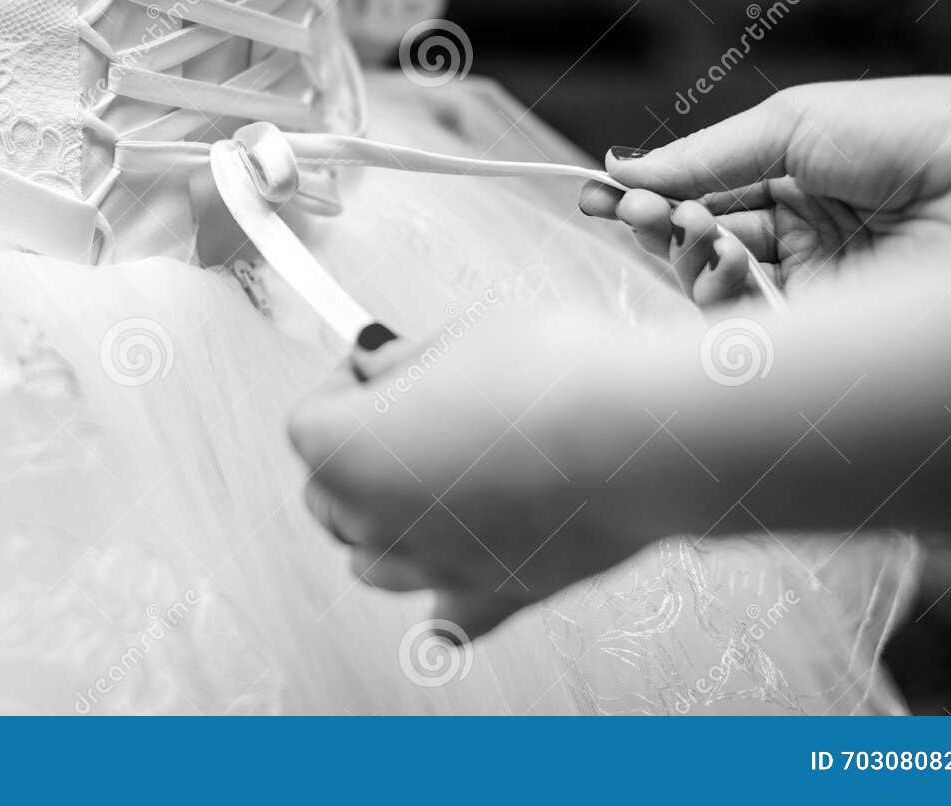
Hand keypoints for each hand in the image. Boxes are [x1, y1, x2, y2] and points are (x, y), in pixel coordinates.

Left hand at [287, 305, 673, 639]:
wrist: (642, 436)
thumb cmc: (551, 373)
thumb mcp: (463, 333)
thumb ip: (406, 360)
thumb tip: (380, 365)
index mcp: (346, 452)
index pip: (309, 421)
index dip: (344, 384)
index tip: (381, 362)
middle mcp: (376, 523)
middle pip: (328, 499)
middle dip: (356, 454)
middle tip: (408, 410)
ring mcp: (435, 570)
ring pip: (373, 563)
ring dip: (386, 522)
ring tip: (432, 478)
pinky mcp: (498, 597)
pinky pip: (448, 617)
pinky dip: (444, 598)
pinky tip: (454, 576)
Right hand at [579, 74, 950, 304]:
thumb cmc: (915, 132)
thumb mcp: (790, 126)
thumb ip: (701, 159)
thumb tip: (618, 168)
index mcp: (792, 188)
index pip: (697, 204)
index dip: (644, 202)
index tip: (592, 195)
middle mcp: (798, 246)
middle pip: (694, 253)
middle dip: (658, 230)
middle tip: (638, 211)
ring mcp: (814, 294)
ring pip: (715, 298)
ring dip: (689, 264)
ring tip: (697, 234)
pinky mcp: (831, 340)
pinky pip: (753, 335)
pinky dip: (723, 304)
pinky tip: (723, 267)